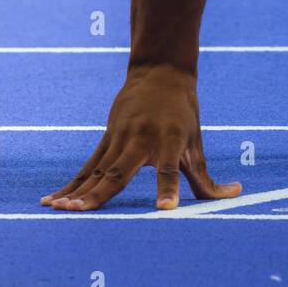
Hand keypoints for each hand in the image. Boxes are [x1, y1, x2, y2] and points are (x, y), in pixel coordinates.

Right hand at [41, 64, 241, 211]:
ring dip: (75, 191)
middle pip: (116, 172)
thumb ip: (205, 177)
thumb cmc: (182, 113)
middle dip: (97, 194)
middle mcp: (139, 139)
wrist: (157, 74)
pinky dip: (71, 184)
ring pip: (95, 171)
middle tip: (78, 211)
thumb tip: (234, 195)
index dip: (167, 189)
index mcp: (167, 140)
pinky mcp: (105, 140)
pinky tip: (53, 198)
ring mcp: (117, 138)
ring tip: (58, 207)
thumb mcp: (195, 144)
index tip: (164, 210)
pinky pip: (86, 167)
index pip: (168, 169)